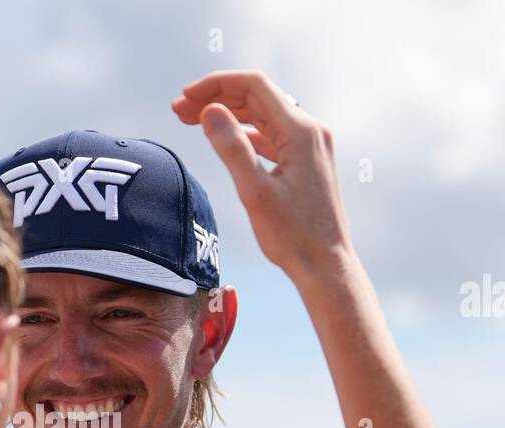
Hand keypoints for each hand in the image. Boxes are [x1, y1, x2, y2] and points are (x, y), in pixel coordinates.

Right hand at [172, 70, 355, 280]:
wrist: (325, 264)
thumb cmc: (293, 236)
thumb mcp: (254, 192)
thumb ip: (231, 148)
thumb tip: (209, 111)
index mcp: (300, 131)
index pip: (253, 86)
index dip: (215, 85)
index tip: (186, 97)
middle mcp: (309, 130)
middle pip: (256, 97)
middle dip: (216, 98)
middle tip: (179, 111)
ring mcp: (310, 144)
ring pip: (262, 115)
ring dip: (228, 114)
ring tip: (192, 121)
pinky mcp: (306, 160)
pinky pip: (270, 134)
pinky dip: (244, 131)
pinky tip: (223, 138)